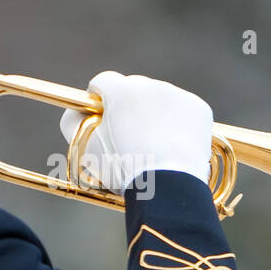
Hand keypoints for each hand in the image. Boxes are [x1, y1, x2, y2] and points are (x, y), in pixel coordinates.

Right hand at [58, 70, 212, 192]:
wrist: (169, 188)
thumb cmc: (123, 169)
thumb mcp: (85, 149)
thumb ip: (71, 122)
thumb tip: (76, 111)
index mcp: (120, 91)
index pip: (103, 81)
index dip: (99, 99)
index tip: (101, 114)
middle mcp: (151, 86)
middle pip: (133, 89)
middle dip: (129, 106)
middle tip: (130, 135)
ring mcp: (178, 96)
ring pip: (160, 99)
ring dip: (154, 113)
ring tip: (153, 144)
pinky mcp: (199, 109)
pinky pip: (183, 110)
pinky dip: (178, 123)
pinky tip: (173, 144)